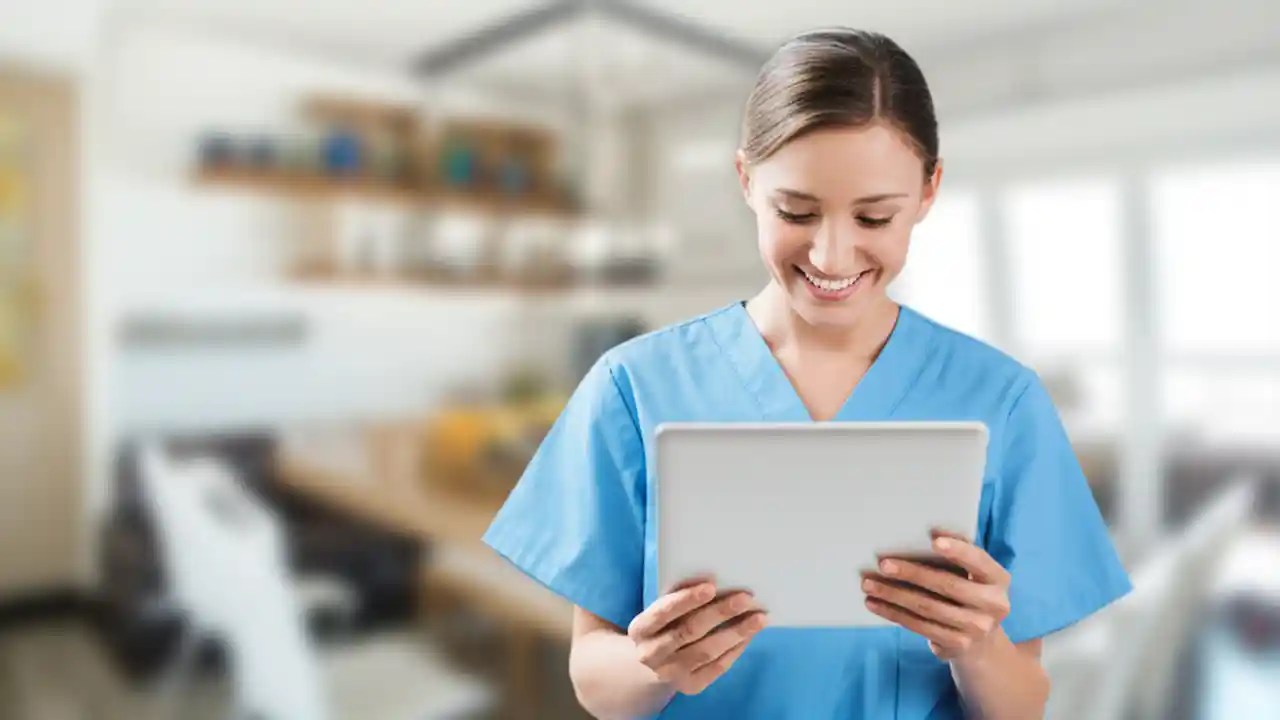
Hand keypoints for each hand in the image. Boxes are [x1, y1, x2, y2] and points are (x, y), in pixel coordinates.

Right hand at [627, 581, 768, 694]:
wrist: (649, 666)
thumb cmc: (662, 626)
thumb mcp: (659, 612)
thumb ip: (678, 597)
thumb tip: (716, 581)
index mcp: (640, 629)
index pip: (663, 612)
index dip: (687, 599)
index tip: (711, 585)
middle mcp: (651, 654)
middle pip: (689, 632)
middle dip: (719, 613)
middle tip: (745, 598)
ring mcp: (670, 674)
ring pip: (706, 651)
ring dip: (736, 633)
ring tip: (758, 618)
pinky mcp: (689, 687)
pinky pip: (716, 668)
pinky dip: (735, 650)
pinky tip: (749, 636)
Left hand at [862, 532, 1011, 659]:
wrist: (982, 644)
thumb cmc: (970, 593)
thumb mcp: (974, 576)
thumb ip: (958, 557)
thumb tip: (926, 530)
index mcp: (998, 580)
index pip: (979, 562)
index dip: (958, 551)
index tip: (934, 540)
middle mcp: (993, 605)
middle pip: (948, 586)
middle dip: (912, 573)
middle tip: (883, 564)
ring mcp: (976, 629)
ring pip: (927, 608)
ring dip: (893, 594)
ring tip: (868, 583)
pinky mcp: (956, 645)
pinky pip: (919, 626)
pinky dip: (893, 613)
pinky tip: (875, 603)